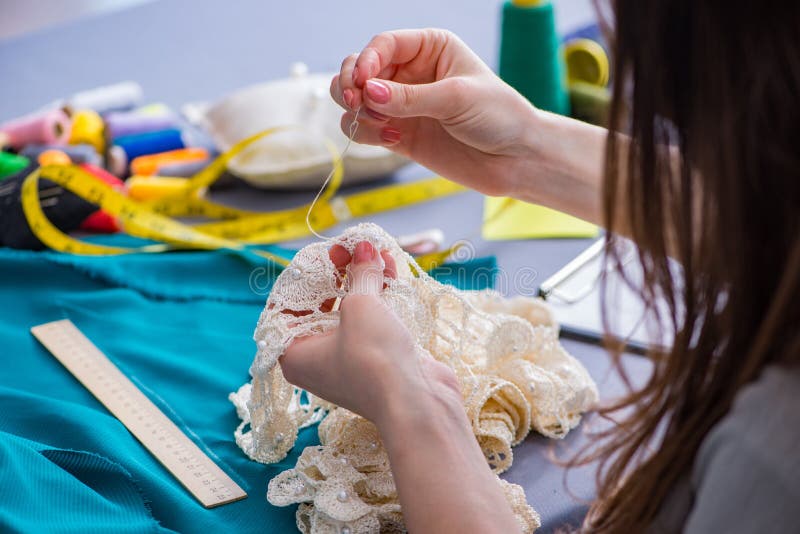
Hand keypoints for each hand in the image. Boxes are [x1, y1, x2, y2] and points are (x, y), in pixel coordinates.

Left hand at [279, 240, 460, 426]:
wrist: (416, 403)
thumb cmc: (374, 358)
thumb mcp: (360, 306)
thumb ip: (359, 272)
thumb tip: (364, 247)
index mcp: (294, 353)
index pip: (288, 305)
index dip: (307, 275)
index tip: (326, 253)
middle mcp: (317, 358)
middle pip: (321, 304)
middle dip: (340, 272)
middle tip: (352, 249)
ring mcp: (348, 359)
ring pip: (350, 309)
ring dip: (364, 280)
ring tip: (378, 252)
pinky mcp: (376, 358)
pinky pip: (371, 319)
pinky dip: (379, 295)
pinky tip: (391, 269)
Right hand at [330, 29, 538, 196]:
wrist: (515, 159)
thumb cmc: (499, 116)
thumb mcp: (457, 98)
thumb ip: (410, 97)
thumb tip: (368, 92)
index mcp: (429, 49)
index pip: (384, 44)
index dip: (367, 60)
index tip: (362, 82)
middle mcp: (410, 74)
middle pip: (360, 70)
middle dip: (350, 83)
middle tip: (355, 101)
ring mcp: (402, 106)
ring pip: (355, 100)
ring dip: (355, 110)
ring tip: (378, 123)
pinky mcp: (399, 136)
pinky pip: (365, 130)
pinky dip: (367, 134)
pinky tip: (393, 140)